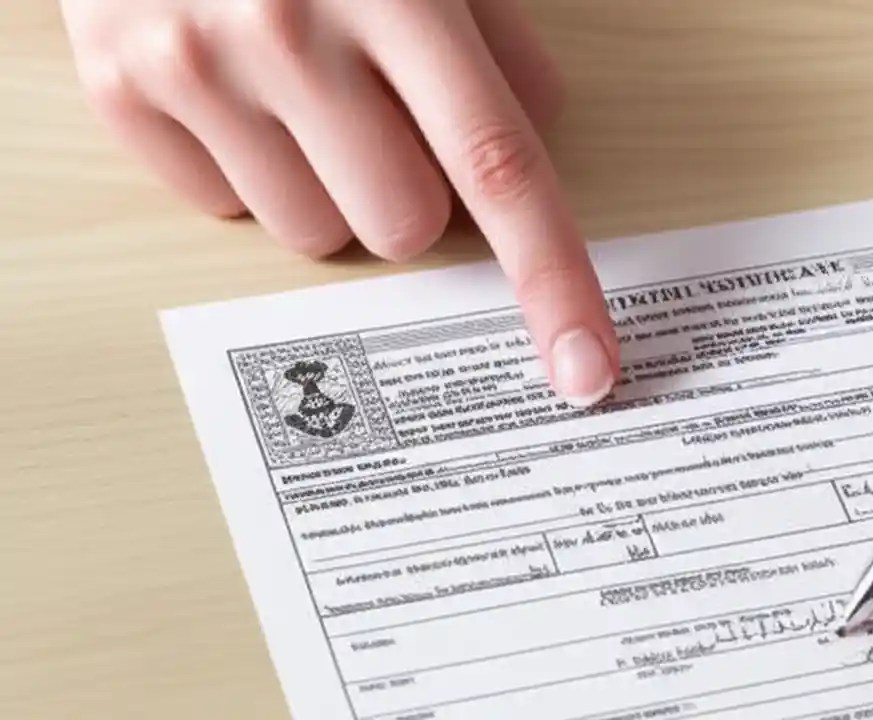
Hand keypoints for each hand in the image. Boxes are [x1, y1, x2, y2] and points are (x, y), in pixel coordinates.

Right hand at [60, 0, 618, 405]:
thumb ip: (496, 39)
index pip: (499, 168)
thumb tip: (531, 144)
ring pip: (316, 235)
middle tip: (383, 113)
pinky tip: (237, 88)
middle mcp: (290, 35)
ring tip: (301, 90)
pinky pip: (224, 209)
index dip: (553, 279)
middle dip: (413, 192)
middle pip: (404, 228)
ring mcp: (195, 66)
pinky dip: (248, 169)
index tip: (586, 366)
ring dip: (330, 186)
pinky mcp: (121, 89)